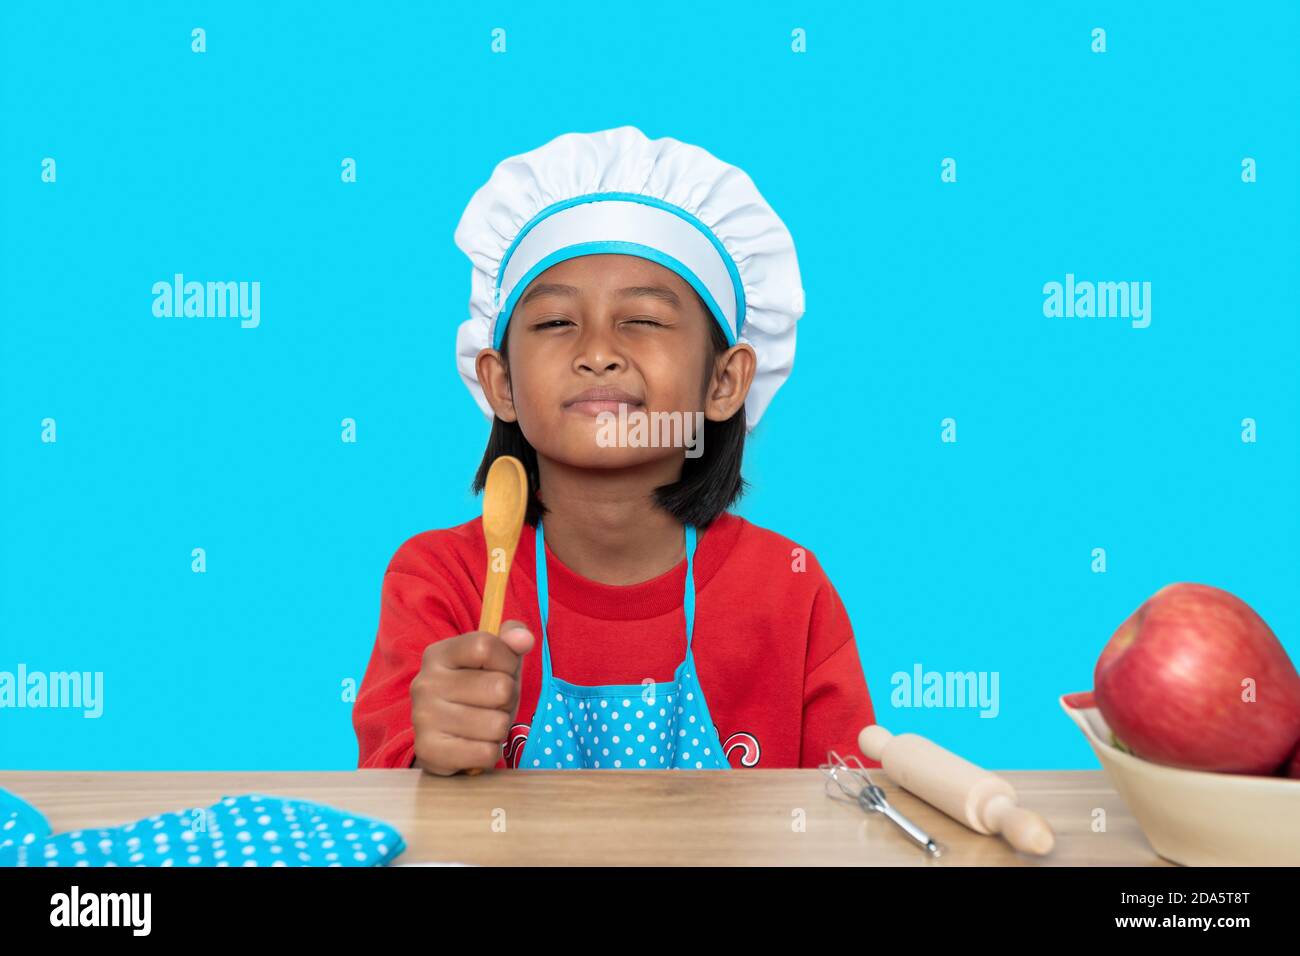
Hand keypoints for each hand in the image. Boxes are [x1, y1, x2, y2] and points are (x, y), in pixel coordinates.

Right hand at [410, 620, 533, 775]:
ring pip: (497, 724)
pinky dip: (490, 752)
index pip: (485, 646)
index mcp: (438, 654)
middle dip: (508, 699)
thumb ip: (512, 638)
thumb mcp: (497, 660)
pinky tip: (475, 745)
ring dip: (500, 728)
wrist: (447, 740)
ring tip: (483, 725)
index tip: (502, 671)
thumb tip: (524, 639)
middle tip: (493, 704)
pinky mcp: (428, 751)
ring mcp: (423, 718)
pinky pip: (486, 753)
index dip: (506, 661)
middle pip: (499, 688)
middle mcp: (424, 683)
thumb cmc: (479, 692)